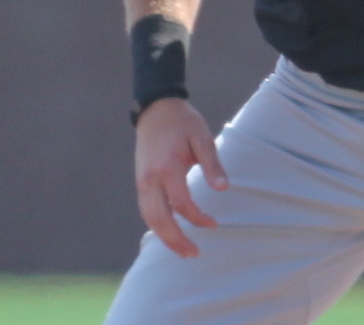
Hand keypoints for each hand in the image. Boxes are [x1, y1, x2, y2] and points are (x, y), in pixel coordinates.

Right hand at [134, 97, 228, 258]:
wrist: (156, 109)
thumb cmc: (183, 123)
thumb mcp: (203, 138)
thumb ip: (212, 164)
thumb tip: (223, 189)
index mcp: (167, 167)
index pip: (181, 204)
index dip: (198, 218)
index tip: (214, 224)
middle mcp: (150, 179)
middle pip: (159, 219)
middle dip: (176, 240)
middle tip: (194, 254)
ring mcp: (142, 181)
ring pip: (149, 218)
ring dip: (164, 237)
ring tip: (183, 251)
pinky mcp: (141, 182)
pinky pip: (146, 210)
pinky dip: (157, 225)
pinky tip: (169, 233)